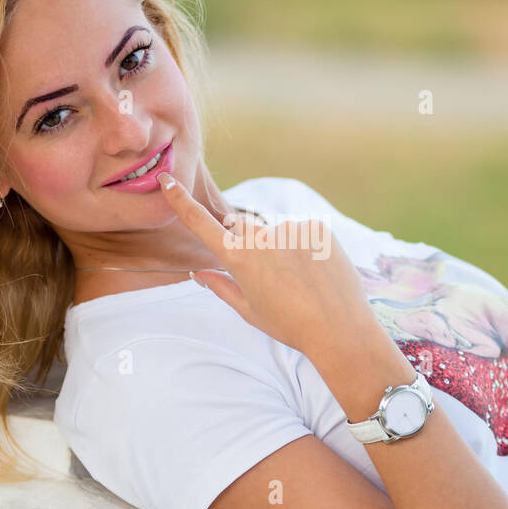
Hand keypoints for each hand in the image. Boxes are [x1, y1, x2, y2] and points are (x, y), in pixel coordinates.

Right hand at [156, 172, 387, 361]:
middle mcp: (261, 238)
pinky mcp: (317, 227)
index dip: (181, 201)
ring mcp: (291, 229)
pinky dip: (307, 247)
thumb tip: (199, 272)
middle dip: (248, 243)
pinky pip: (303, 232)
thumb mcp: (249, 311)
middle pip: (242, 228)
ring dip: (282, 247)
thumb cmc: (290, 325)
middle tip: (271, 277)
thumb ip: (221, 287)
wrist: (339, 329)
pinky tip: (318, 272)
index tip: (168, 180)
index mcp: (238, 259)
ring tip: (301, 280)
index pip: (202, 223)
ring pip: (276, 232)